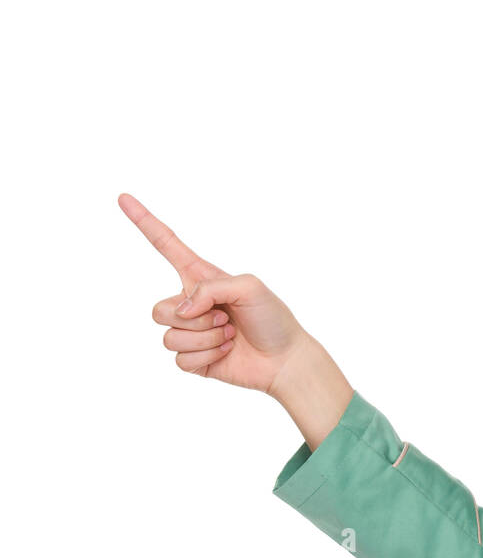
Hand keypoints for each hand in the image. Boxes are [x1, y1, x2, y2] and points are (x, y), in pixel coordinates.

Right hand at [119, 192, 311, 394]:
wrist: (284, 358)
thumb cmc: (272, 317)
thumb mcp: (249, 287)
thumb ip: (210, 287)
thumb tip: (181, 310)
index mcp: (202, 277)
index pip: (167, 245)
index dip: (145, 222)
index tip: (124, 198)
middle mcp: (191, 303)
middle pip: (160, 310)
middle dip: (194, 319)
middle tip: (225, 317)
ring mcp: (190, 332)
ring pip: (170, 337)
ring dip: (205, 338)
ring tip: (230, 334)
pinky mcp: (193, 358)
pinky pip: (180, 359)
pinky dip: (208, 356)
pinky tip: (227, 351)